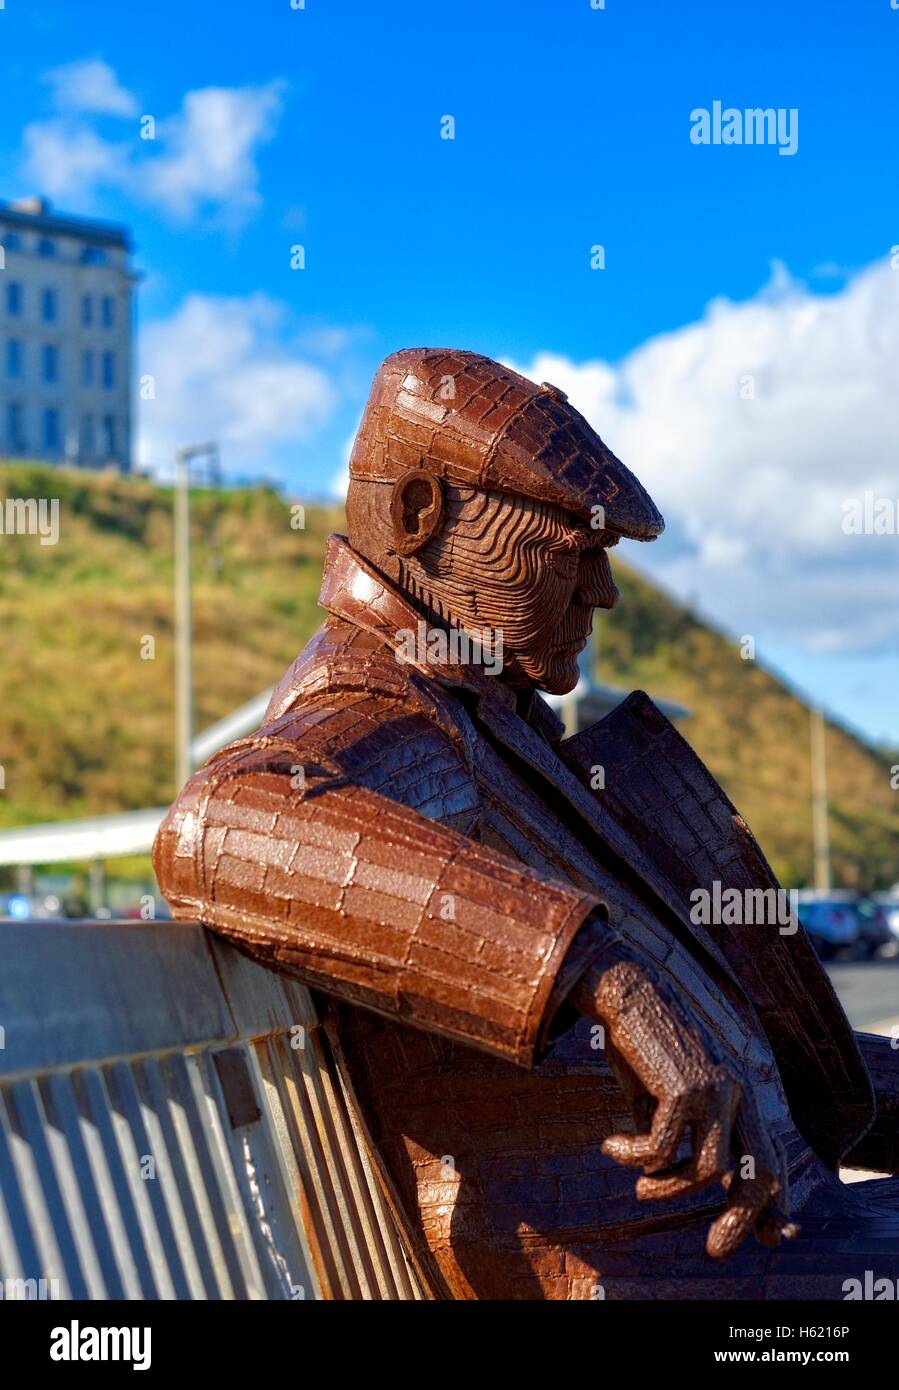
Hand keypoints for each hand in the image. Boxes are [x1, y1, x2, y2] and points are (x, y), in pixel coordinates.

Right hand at [570, 941, 798, 1258]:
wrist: (624, 992)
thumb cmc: (641, 1042)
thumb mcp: (663, 1093)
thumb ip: (673, 1130)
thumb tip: (661, 1172)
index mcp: (738, 1094)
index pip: (768, 1156)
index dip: (773, 1203)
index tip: (769, 1237)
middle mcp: (735, 1092)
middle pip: (758, 1172)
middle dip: (741, 1218)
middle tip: (715, 1249)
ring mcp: (713, 1090)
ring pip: (705, 1170)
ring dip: (667, 1188)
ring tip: (639, 1187)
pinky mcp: (683, 1088)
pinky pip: (660, 1150)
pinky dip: (633, 1157)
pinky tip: (611, 1146)